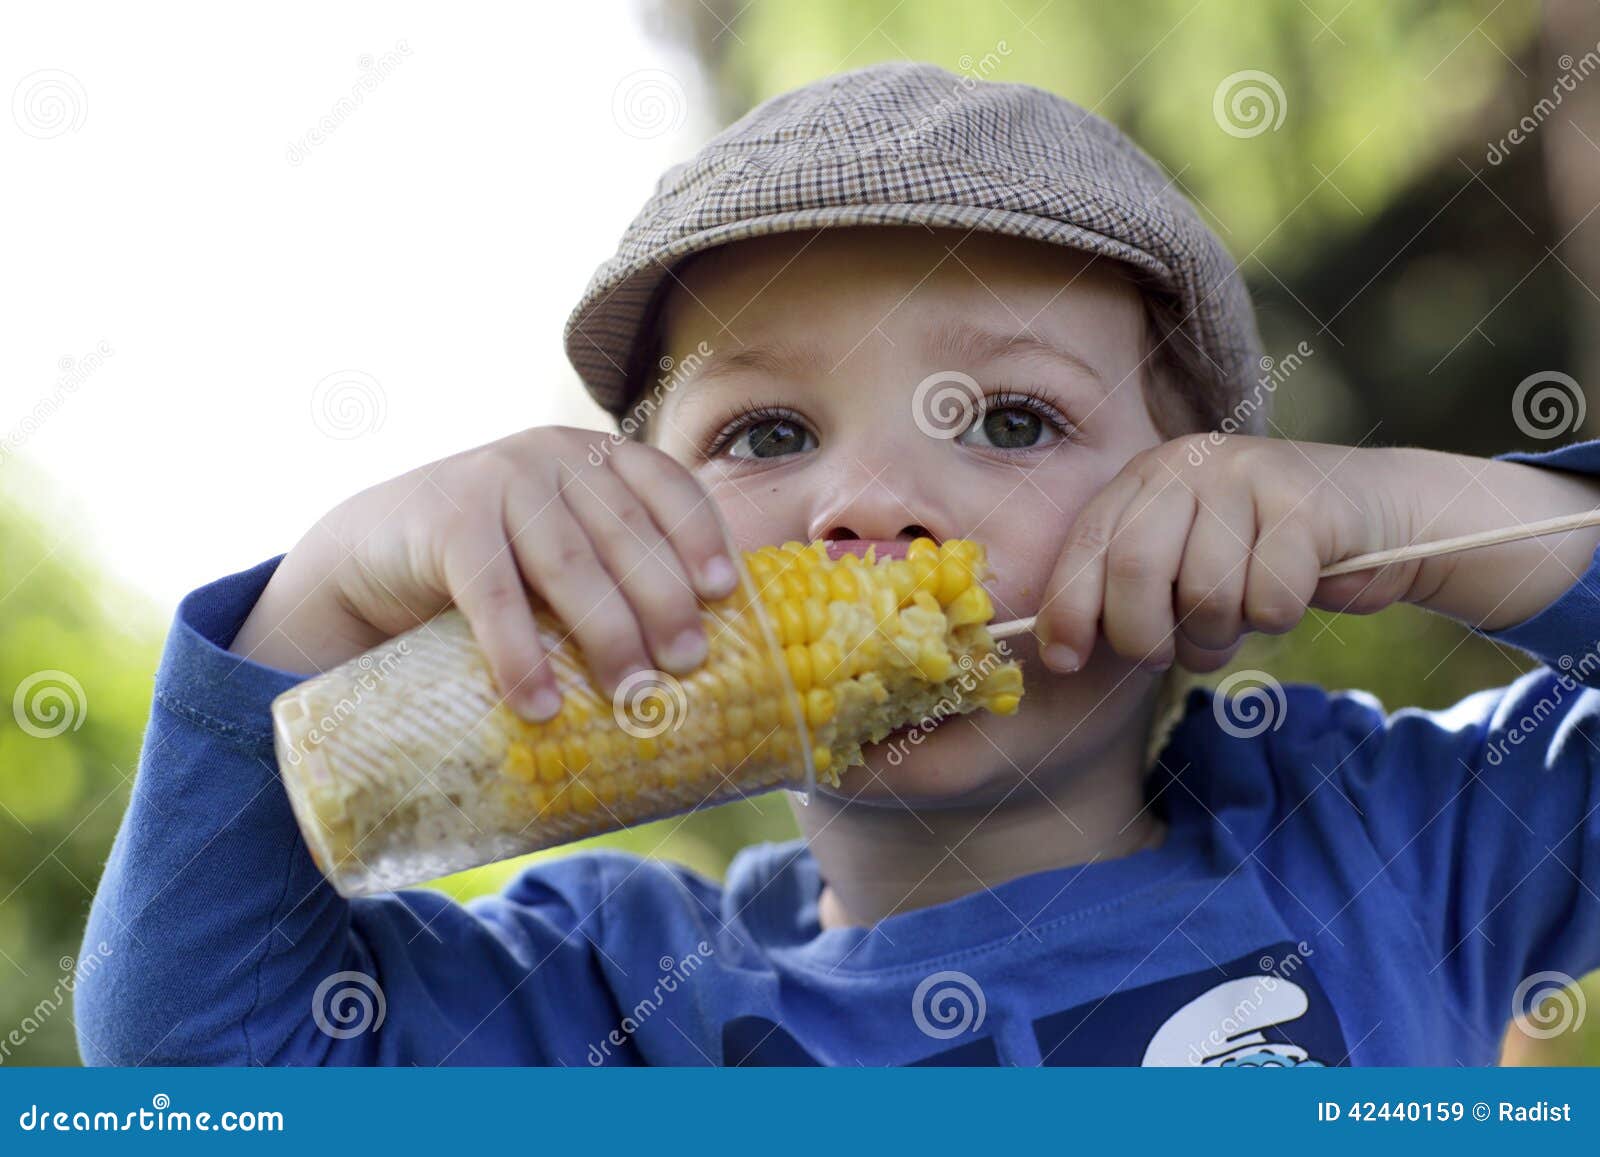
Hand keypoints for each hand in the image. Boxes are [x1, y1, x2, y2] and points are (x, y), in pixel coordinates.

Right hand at [228, 426, 739, 719]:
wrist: (375, 550)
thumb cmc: (495, 559)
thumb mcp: (561, 541)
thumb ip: (617, 561)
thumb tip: (704, 644)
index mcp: (595, 456)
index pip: (666, 484)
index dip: (699, 535)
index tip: (723, 593)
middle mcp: (552, 455)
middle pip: (625, 533)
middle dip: (662, 602)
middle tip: (686, 666)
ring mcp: (498, 480)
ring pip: (569, 566)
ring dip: (606, 635)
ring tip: (631, 695)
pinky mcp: (448, 522)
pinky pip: (495, 597)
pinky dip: (520, 655)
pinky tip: (539, 704)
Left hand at [1034, 434, 1418, 673]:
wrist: (1376, 517)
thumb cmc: (1260, 557)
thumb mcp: (1183, 564)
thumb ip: (1127, 592)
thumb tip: (1056, 651)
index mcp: (1144, 478)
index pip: (1085, 545)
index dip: (1068, 609)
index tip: (1062, 661)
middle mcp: (1187, 465)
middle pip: (1137, 571)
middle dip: (1145, 635)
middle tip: (1167, 653)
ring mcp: (1246, 475)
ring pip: (1207, 594)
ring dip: (1219, 635)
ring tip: (1238, 618)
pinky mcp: (1304, 504)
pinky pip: (1269, 599)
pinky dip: (1275, 619)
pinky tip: (1290, 592)